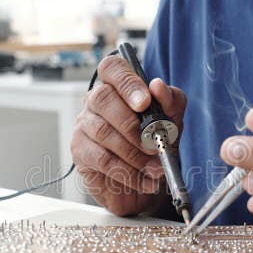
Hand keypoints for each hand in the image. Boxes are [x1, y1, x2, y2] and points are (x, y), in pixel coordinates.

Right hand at [71, 55, 186, 215]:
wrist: (145, 184)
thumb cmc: (155, 146)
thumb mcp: (172, 123)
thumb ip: (171, 103)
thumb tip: (158, 86)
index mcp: (118, 86)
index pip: (112, 68)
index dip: (127, 82)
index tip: (145, 102)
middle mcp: (96, 101)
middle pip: (103, 98)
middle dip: (132, 125)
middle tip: (154, 144)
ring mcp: (84, 125)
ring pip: (103, 131)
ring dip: (135, 154)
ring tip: (155, 168)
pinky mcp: (80, 151)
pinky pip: (102, 159)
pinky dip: (129, 172)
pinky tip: (145, 181)